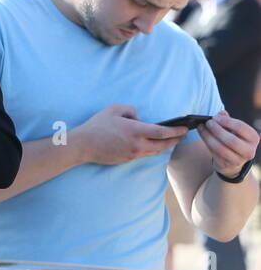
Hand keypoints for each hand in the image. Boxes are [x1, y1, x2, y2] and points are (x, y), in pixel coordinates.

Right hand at [72, 104, 187, 164]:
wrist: (83, 145)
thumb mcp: (114, 109)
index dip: (176, 131)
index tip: (185, 128)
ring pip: (155, 151)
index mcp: (135, 131)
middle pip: (163, 144)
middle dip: (176, 140)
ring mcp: (133, 154)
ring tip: (173, 140)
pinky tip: (156, 145)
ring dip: (166, 146)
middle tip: (184, 135)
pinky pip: (145, 154)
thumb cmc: (97, 125)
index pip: (162, 132)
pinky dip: (153, 149)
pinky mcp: (128, 159)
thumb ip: (131, 110)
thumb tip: (140, 119)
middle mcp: (137, 144)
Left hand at [199, 110, 258, 177]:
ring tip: (201, 127)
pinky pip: (213, 153)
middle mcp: (249, 150)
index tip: (215, 117)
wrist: (232, 160)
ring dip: (208, 136)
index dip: (226, 121)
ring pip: (220, 148)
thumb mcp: (234, 129)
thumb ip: (228, 120)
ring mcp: (238, 160)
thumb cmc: (233, 139)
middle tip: (207, 122)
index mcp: (253, 138)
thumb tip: (221, 113)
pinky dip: (206, 142)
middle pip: (231, 140)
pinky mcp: (226, 165)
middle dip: (217, 130)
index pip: (241, 127)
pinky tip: (201, 134)